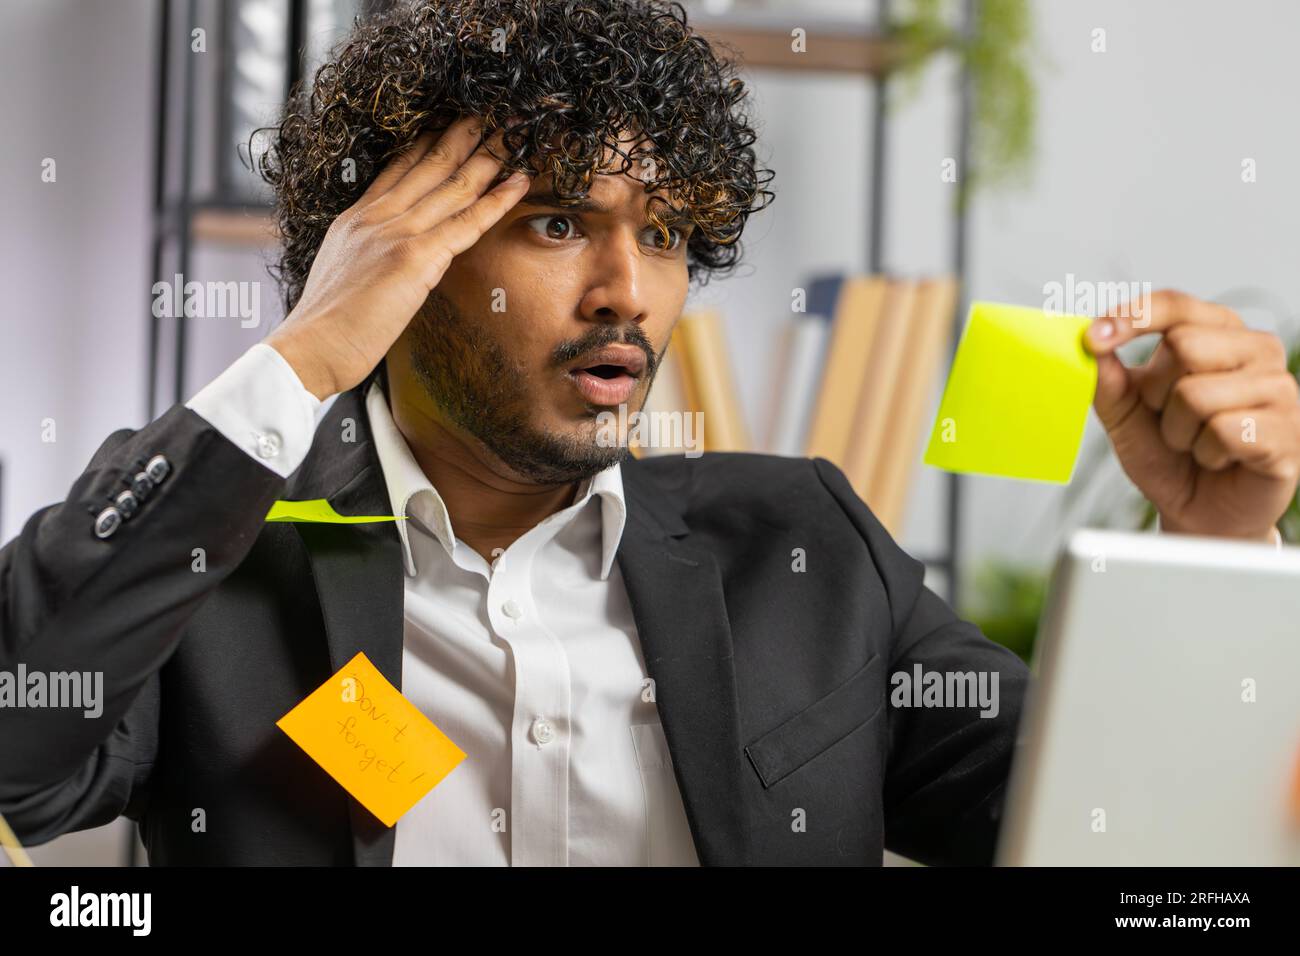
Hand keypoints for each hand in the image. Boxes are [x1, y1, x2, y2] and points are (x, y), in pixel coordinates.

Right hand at [264, 116, 530, 399]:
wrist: (309, 348)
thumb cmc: (324, 328)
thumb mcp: (343, 275)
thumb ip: (368, 256)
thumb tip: (388, 261)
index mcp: (356, 218)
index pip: (398, 169)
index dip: (428, 142)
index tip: (450, 121)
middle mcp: (376, 217)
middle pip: (429, 164)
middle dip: (463, 135)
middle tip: (491, 110)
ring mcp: (395, 233)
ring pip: (452, 185)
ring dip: (488, 155)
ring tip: (514, 133)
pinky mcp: (415, 258)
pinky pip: (467, 222)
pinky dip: (498, 199)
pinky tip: (520, 180)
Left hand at [1086, 289, 1299, 541]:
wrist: (1199, 511)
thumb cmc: (1168, 455)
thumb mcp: (1125, 415)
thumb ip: (1108, 380)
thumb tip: (1091, 343)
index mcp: (1219, 332)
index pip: (1175, 305)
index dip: (1133, 317)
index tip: (1093, 337)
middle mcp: (1257, 350)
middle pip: (1183, 346)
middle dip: (1157, 394)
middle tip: (1169, 420)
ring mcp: (1280, 388)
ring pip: (1198, 394)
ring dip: (1179, 432)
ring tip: (1195, 444)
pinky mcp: (1288, 430)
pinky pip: (1224, 432)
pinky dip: (1206, 453)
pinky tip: (1219, 459)